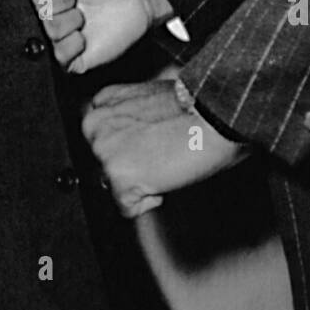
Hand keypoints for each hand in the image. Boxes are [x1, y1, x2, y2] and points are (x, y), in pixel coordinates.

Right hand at [19, 0, 168, 73]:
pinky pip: (58, 55)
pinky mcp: (65, 58)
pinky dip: (75, 44)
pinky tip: (84, 35)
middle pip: (35, 8)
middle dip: (61, 0)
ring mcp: (50, 35)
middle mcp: (39, 10)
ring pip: (47, 30)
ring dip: (71, 21)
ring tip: (83, 15)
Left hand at [83, 80, 247, 218]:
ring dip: (141, 183)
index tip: (150, 146)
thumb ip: (130, 120)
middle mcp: (95, 123)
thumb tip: (132, 144)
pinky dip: (150, 202)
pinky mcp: (116, 175)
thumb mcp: (150, 101)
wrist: (214, 116)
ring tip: (167, 161)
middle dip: (132, 166)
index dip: (130, 148)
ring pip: (114, 186)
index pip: (103, 140)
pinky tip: (166, 177)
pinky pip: (127, 207)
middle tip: (163, 154)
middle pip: (104, 164)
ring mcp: (103, 150)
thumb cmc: (195, 108)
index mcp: (104, 101)